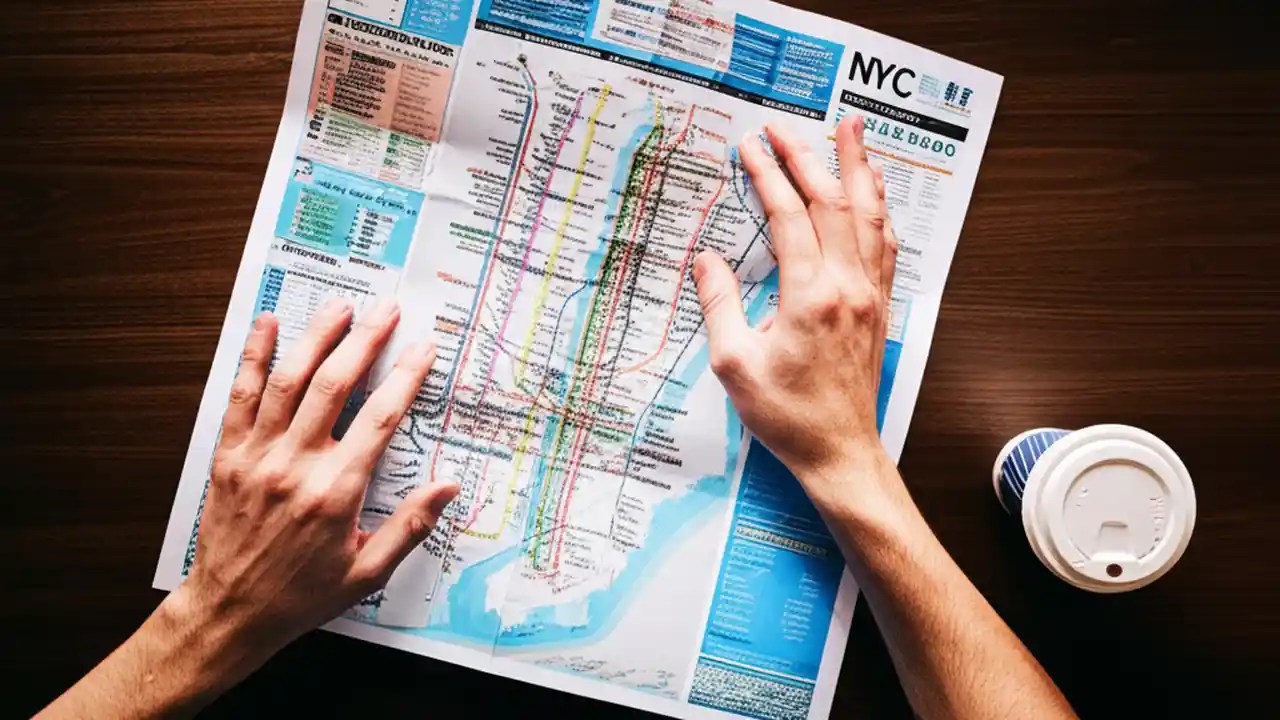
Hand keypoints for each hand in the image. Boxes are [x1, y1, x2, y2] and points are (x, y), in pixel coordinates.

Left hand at [174, 298, 458, 664]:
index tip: (423, 348)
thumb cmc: (302, 596)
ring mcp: (257, 457)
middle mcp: (295, 466)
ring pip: (288, 382)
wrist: (230, 612)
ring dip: (316, 338)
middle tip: (387, 309)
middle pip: (334, 385)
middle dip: (365, 340)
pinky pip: (240, 397)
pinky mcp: (228, 457)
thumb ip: (410, 526)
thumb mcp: (368, 572)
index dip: (405, 377)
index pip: (379, 418)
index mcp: (335, 492)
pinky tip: (268, 326)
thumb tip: (448, 486)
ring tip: (341, 306)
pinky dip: (254, 357)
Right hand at [694, 116, 897, 506]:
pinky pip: (885, 244)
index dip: (767, 175)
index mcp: (809, 296)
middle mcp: (848, 286)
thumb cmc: (785, 415)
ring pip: (869, 215)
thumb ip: (719, 305)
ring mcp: (870, 294)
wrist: (839, 452)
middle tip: (784, 129)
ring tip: (852, 130)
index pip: (788, 216)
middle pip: (831, 203)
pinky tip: (875, 191)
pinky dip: (878, 208)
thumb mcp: (734, 363)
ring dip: (858, 168)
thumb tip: (705, 260)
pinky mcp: (879, 307)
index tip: (749, 147)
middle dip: (806, 158)